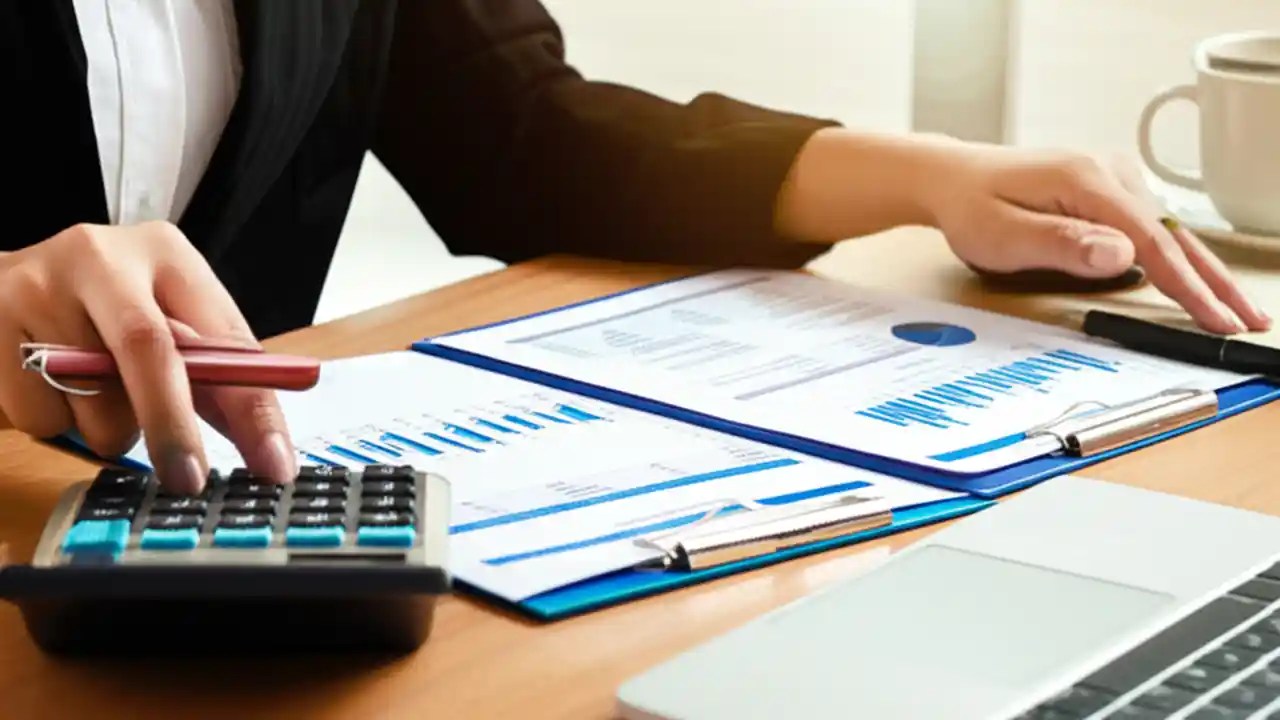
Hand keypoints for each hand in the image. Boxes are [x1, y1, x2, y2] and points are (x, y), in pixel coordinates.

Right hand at [0, 222, 296, 492]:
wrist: (0, 281)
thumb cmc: (102, 307)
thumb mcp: (164, 318)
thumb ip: (211, 376)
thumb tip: (265, 448)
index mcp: (165, 253)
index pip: (224, 340)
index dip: (254, 408)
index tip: (275, 465)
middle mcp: (100, 257)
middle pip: (149, 353)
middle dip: (174, 427)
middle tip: (189, 479)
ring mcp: (37, 285)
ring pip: (91, 399)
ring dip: (107, 427)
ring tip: (91, 392)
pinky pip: (38, 413)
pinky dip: (54, 421)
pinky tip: (46, 384)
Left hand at [922, 142, 1269, 333]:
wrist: (953, 178)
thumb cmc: (972, 207)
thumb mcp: (1003, 235)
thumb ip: (1062, 245)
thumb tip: (1122, 255)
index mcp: (1086, 181)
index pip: (1151, 241)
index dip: (1186, 286)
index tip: (1215, 318)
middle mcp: (1108, 172)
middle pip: (1174, 234)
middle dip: (1214, 282)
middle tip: (1248, 321)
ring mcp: (1112, 178)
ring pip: (1169, 231)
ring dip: (1203, 271)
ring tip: (1233, 309)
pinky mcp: (1109, 189)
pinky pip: (1152, 226)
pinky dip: (1178, 255)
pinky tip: (1198, 279)